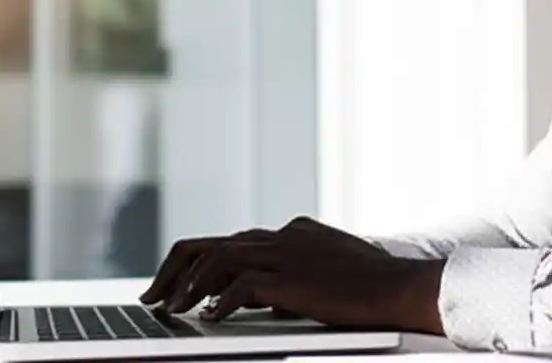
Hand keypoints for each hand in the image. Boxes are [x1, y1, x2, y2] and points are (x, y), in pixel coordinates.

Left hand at [139, 216, 445, 333]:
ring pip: (216, 260)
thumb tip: (252, 297)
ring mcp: (284, 253)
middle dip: (173, 270)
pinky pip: (240, 286)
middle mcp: (280, 236)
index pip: (226, 241)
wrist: (399, 286)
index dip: (193, 263)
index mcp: (287, 233)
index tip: (173, 285)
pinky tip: (209, 319)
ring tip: (172, 310)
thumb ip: (286, 277)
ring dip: (188, 287)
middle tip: (152, 298)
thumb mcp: (320, 274)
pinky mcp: (290, 276)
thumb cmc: (367, 286)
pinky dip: (219, 302)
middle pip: (208, 244)